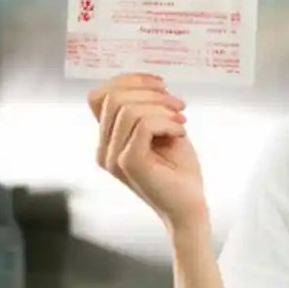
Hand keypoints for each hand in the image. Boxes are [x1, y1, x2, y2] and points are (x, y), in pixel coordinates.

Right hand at [88, 73, 206, 230]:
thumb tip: (149, 83)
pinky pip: (143, 125)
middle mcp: (104, 148)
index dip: (129, 81)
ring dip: (162, 108)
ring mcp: (113, 157)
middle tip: (178, 105)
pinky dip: (167, 122)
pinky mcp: (129, 163)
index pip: (100, 96)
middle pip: (113, 97)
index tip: (161, 85)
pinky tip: (180, 133)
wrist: (189, 207)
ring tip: (181, 120)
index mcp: (108, 139)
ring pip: (128, 109)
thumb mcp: (162, 130)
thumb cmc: (179, 171)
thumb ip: (148, 110)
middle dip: (151, 92)